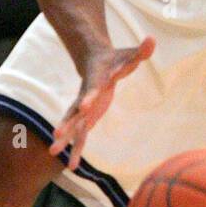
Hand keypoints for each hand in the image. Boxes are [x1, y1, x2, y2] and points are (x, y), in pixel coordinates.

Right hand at [50, 37, 154, 169]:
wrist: (96, 60)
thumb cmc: (116, 59)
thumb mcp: (130, 55)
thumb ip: (141, 50)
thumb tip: (152, 39)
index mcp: (95, 81)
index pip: (92, 90)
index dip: (89, 97)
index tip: (85, 107)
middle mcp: (86, 96)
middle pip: (75, 111)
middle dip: (67, 123)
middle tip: (57, 135)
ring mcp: (84, 108)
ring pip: (73, 125)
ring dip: (66, 139)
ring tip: (54, 153)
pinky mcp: (87, 117)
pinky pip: (81, 135)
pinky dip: (77, 148)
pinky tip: (72, 166)